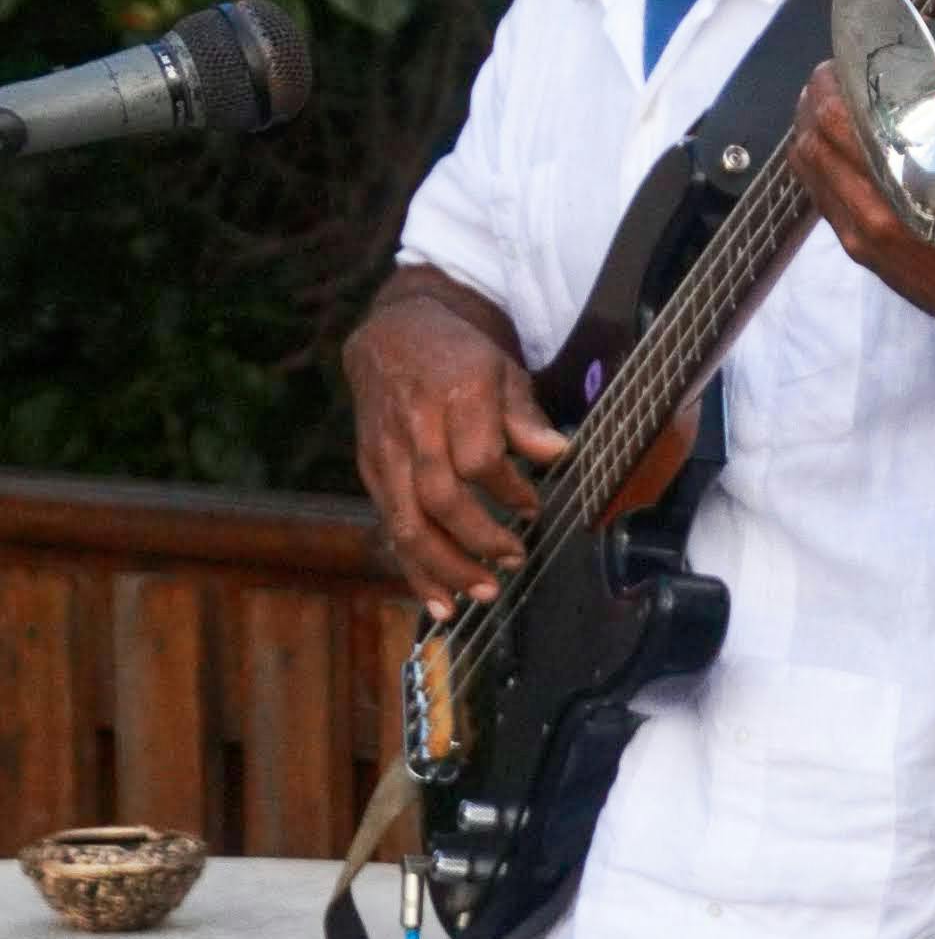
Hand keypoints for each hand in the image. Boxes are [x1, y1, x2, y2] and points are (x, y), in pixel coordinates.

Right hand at [344, 280, 563, 615]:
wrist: (392, 336)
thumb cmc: (460, 358)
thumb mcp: (503, 371)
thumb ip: (526, 417)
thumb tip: (560, 452)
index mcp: (453, 398)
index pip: (478, 458)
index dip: (509, 489)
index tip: (534, 507)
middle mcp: (413, 429)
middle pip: (439, 498)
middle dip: (478, 538)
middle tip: (515, 560)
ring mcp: (386, 454)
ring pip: (408, 521)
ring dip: (444, 566)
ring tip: (481, 595)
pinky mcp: (371, 472)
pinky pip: (390, 526)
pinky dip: (413, 568)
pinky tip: (440, 601)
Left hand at [792, 61, 934, 366]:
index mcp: (898, 195)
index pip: (833, 125)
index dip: (827, 86)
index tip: (838, 65)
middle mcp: (867, 220)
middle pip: (809, 146)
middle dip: (811, 104)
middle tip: (831, 80)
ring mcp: (859, 240)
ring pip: (808, 173)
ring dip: (810, 134)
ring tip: (830, 108)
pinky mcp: (861, 253)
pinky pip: (824, 198)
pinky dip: (822, 166)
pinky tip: (842, 150)